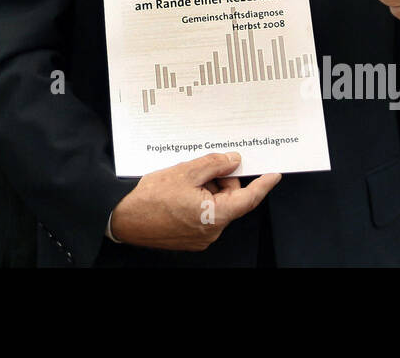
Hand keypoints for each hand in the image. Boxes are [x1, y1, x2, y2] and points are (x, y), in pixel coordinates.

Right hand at [108, 152, 279, 250]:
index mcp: (215, 214)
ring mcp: (202, 237)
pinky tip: (180, 193)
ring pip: (217, 206)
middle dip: (221, 181)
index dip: (263, 185)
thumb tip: (234, 161)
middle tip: (201, 169)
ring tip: (184, 182)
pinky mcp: (191, 238)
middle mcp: (213, 230)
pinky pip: (205, 215)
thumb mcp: (186, 171)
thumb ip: (214, 164)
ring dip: (207, 190)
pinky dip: (199, 201)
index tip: (274, 174)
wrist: (125, 219)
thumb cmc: (151, 198)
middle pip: (230, 199)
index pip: (248, 199)